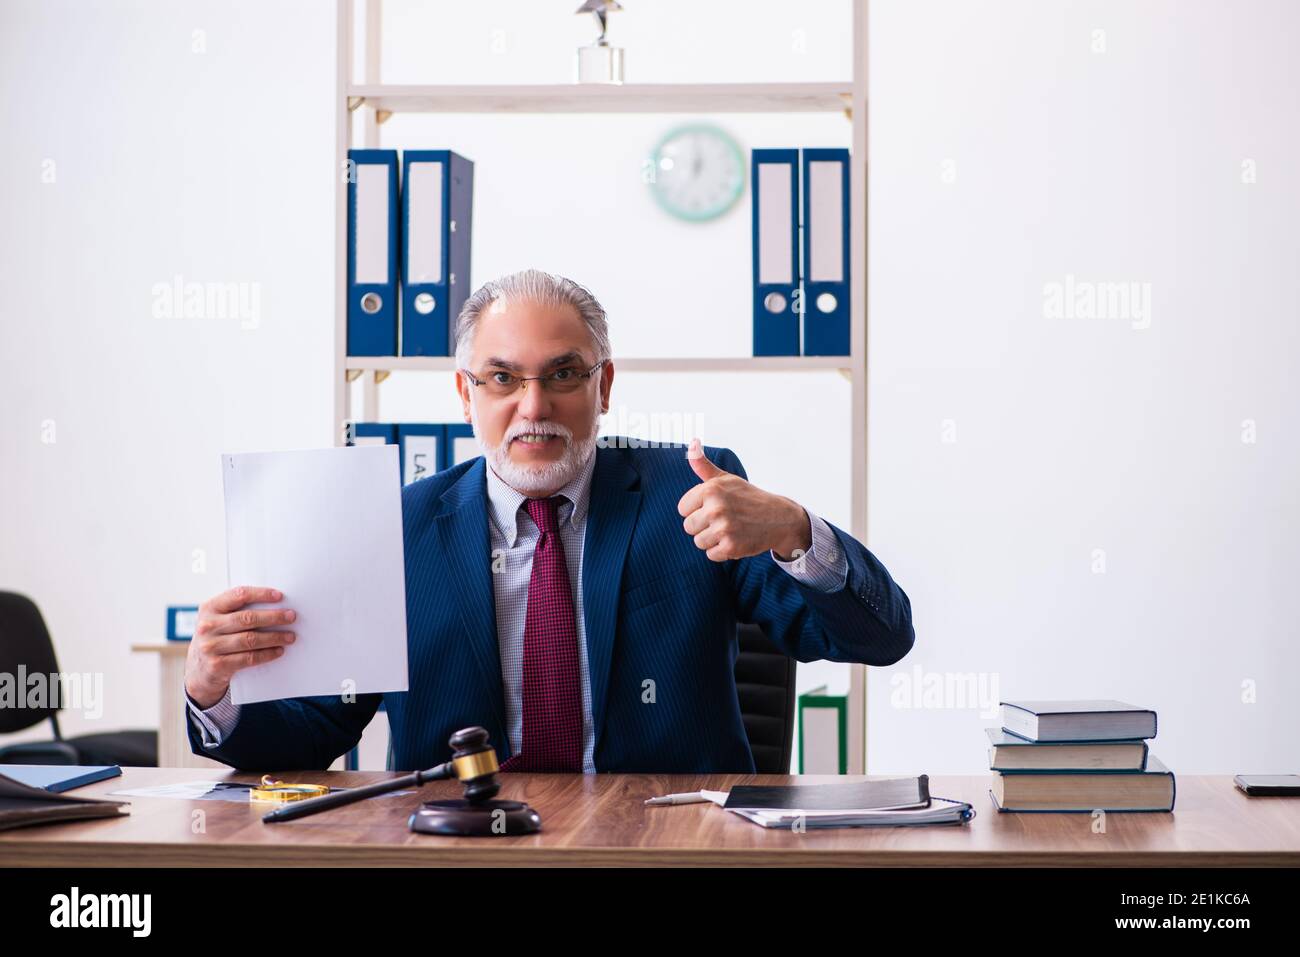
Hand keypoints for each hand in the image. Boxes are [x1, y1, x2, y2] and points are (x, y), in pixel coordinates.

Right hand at [184, 586, 296, 708]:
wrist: (199, 670)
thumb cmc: (217, 637)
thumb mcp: (219, 619)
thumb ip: (237, 609)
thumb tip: (275, 602)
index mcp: (209, 608)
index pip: (238, 595)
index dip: (261, 594)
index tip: (280, 596)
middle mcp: (207, 626)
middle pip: (247, 618)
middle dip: (273, 617)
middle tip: (291, 617)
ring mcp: (210, 647)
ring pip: (250, 639)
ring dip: (274, 637)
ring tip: (290, 636)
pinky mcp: (217, 665)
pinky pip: (248, 658)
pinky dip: (267, 654)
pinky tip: (279, 651)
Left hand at [676, 438, 812, 561]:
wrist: (778, 518)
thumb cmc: (748, 498)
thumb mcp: (726, 479)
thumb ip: (703, 465)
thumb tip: (692, 442)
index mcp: (711, 489)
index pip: (682, 508)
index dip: (697, 509)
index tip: (714, 506)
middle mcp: (716, 508)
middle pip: (688, 527)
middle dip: (703, 526)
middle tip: (724, 519)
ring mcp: (724, 528)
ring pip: (699, 542)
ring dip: (713, 539)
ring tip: (730, 529)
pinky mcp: (731, 547)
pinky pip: (711, 554)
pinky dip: (722, 551)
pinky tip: (736, 539)